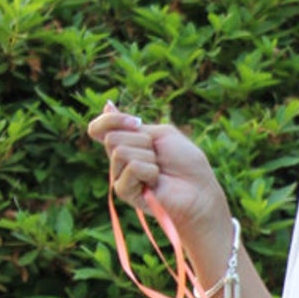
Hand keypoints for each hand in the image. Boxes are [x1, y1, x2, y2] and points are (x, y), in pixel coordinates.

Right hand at [88, 105, 231, 270]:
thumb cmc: (185, 162)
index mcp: (126, 143)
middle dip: (141, 141)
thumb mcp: (161, 133)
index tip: (136, 122)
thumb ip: (133, 125)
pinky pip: (131, 167)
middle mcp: (119, 159)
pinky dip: (149, 170)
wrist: (199, 189)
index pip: (99, 128)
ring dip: (147, 156)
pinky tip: (156, 181)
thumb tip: (106, 106)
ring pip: (120, 152)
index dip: (111, 120)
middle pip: (112, 138)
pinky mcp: (124, 191)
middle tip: (158, 155)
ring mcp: (120, 176)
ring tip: (159, 170)